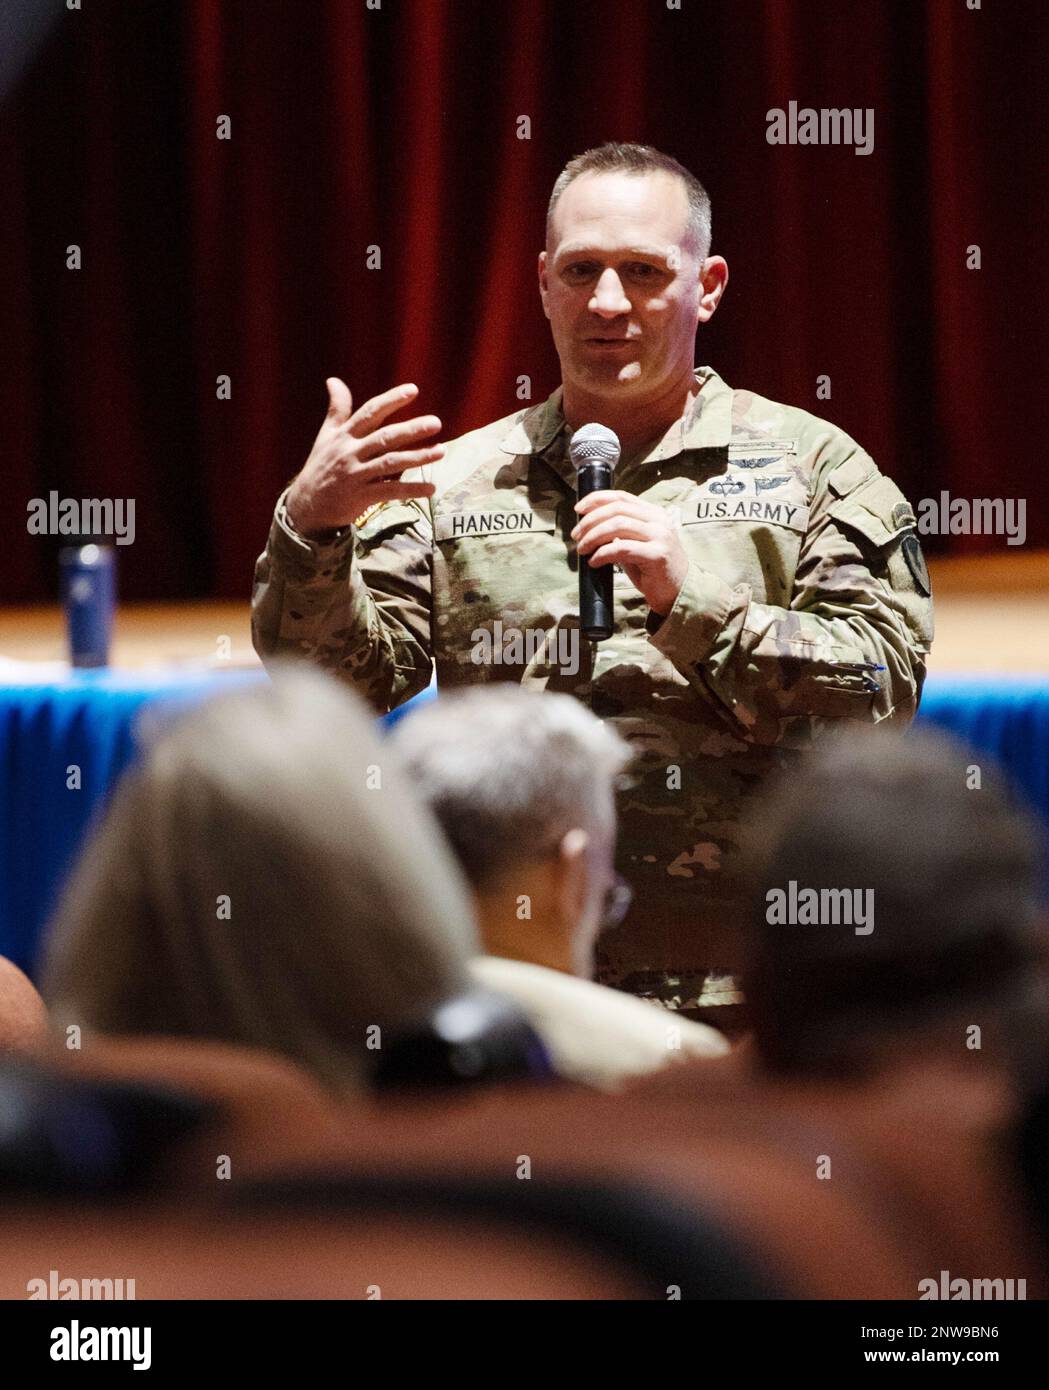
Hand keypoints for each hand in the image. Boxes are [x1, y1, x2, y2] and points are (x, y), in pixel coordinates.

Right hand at [286, 378, 442, 537]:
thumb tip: (334, 380)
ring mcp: (356, 475)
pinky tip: (431, 488)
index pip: (370, 412)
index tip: (413, 390)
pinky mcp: (361, 497)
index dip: (391, 400)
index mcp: (344, 436)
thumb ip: (336, 409)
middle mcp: (350, 452)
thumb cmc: (321, 467)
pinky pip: (390, 491)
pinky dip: (411, 490)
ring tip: (441, 451)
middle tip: (436, 423)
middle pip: (385, 437)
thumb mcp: (326, 436)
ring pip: (390, 463)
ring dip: (417, 457)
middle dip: (411, 429)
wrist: (307, 506)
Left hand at [572, 490, 688, 616]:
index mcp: (654, 513)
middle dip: (590, 521)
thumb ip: (619, 532)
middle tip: (576, 535)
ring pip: (617, 525)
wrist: (678, 592)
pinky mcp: (657, 555)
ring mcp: (660, 536)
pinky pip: (622, 548)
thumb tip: (589, 525)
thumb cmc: (653, 569)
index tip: (578, 509)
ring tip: (582, 549)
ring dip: (593, 536)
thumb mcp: (636, 544)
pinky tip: (594, 562)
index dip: (597, 499)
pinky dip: (603, 553)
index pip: (621, 497)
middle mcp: (659, 520)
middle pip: (616, 510)